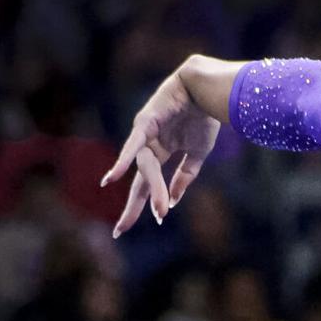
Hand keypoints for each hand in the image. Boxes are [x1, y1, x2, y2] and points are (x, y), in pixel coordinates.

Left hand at [103, 63, 220, 237]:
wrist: (208, 89)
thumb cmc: (204, 117)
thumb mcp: (198, 154)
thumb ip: (184, 176)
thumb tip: (172, 202)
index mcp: (162, 152)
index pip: (150, 183)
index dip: (148, 204)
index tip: (148, 224)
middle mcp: (150, 146)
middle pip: (139, 182)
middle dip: (132, 207)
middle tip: (120, 231)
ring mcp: (145, 134)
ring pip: (147, 169)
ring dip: (154, 190)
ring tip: (159, 211)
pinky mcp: (145, 123)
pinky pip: (134, 145)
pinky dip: (123, 161)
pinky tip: (112, 179)